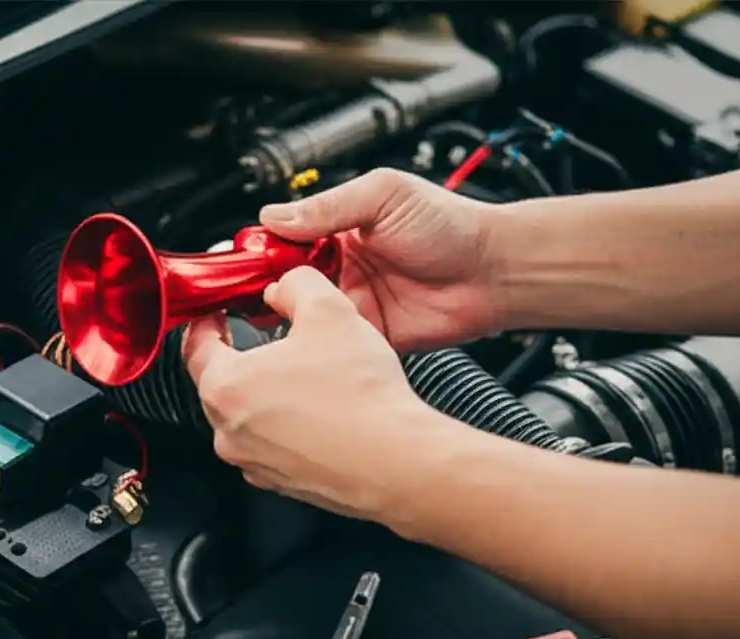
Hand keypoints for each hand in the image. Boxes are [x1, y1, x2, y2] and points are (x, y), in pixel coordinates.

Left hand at [182, 266, 467, 524]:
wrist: (398, 462)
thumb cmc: (361, 396)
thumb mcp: (328, 310)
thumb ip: (296, 285)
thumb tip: (285, 286)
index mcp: (225, 386)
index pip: (194, 346)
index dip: (206, 321)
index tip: (218, 312)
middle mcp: (229, 431)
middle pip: (219, 383)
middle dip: (241, 356)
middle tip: (269, 339)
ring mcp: (254, 462)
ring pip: (247, 416)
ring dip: (267, 393)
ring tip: (306, 376)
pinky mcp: (282, 482)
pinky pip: (273, 445)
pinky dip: (288, 426)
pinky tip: (321, 413)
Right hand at [259, 168, 503, 351]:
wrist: (494, 271)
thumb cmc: (451, 226)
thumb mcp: (383, 195)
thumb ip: (329, 206)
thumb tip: (275, 215)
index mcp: (338, 228)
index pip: (285, 237)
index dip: (262, 248)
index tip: (244, 257)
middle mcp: (340, 266)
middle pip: (285, 278)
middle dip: (263, 284)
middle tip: (249, 289)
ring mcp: (353, 301)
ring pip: (302, 312)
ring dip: (287, 313)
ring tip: (274, 312)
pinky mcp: (367, 334)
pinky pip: (332, 342)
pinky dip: (317, 341)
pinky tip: (308, 335)